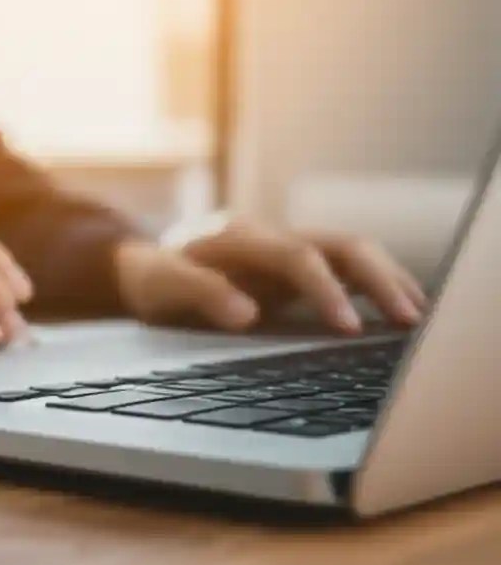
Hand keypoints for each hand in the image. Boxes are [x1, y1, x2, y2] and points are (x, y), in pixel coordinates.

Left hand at [113, 219, 427, 333]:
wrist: (146, 266)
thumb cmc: (154, 279)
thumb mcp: (161, 286)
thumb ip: (201, 294)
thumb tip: (247, 314)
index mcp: (240, 237)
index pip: (299, 257)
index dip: (328, 291)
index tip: (351, 329)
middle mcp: (272, 235)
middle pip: (343, 245)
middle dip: (381, 279)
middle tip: (409, 321)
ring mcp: (288, 247)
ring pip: (354, 253)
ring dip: (389, 280)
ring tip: (419, 319)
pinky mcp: (297, 266)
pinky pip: (348, 269)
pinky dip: (378, 286)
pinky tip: (401, 312)